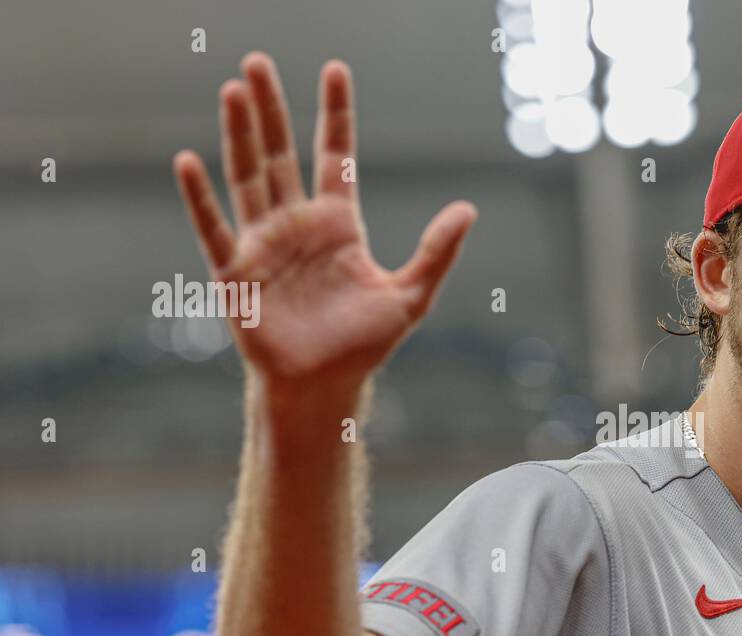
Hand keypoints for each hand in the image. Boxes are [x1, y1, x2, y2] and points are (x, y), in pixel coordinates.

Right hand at [173, 52, 476, 394]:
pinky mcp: (237, 272)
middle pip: (282, 154)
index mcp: (339, 224)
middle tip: (258, 61)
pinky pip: (215, 228)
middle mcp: (298, 225)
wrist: (325, 385)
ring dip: (240, 135)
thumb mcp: (410, 295)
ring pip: (248, 177)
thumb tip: (469, 208)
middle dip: (272, 109)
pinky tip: (188, 160)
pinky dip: (200, 197)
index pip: (335, 156)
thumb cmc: (364, 344)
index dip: (335, 115)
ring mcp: (264, 244)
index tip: (334, 71)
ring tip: (232, 90)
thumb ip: (437, 252)